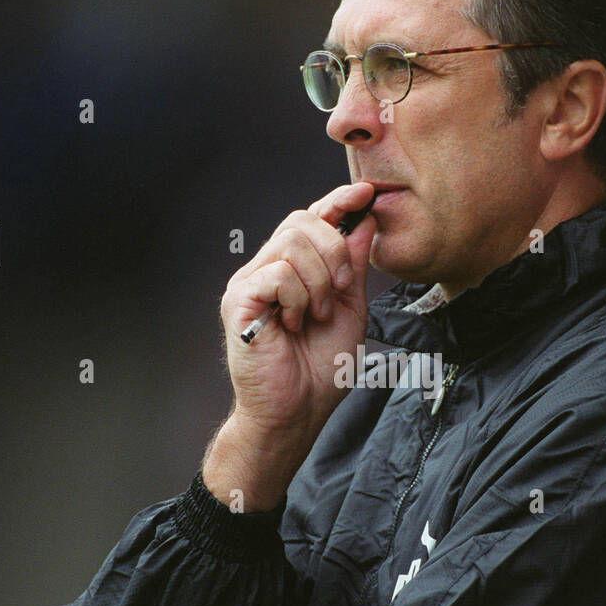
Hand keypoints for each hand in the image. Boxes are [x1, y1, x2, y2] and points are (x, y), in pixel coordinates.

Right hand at [218, 180, 376, 443]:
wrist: (296, 412)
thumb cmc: (319, 369)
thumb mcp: (350, 309)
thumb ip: (353, 266)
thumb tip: (365, 218)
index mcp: (293, 268)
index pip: (312, 218)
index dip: (337, 201)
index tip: (366, 193)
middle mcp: (267, 268)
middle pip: (301, 220)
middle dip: (334, 250)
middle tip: (339, 290)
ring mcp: (249, 283)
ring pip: (292, 243)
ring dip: (318, 280)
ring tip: (317, 316)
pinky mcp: (239, 301)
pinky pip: (278, 273)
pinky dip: (298, 298)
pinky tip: (295, 324)